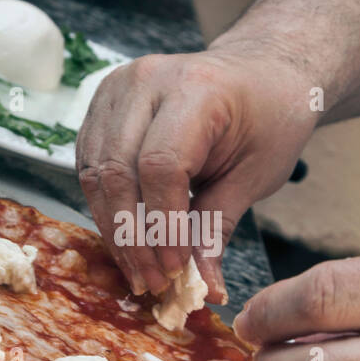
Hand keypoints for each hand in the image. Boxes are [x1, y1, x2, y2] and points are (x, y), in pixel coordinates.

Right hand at [76, 49, 316, 299]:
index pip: (161, 165)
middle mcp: (146, 81)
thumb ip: (219, 227)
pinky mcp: (103, 104)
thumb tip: (201, 288)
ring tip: (138, 270)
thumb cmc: (269, 118)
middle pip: (118, 170)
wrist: (260, 73)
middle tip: (152, 281)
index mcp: (196, 89)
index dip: (162, 224)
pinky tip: (127, 239)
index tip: (174, 269)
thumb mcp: (257, 174)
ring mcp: (117, 89)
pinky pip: (90, 164)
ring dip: (114, 228)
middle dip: (132, 236)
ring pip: (95, 172)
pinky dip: (106, 207)